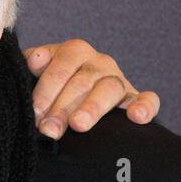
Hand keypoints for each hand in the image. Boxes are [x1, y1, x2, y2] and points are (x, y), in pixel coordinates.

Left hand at [24, 39, 159, 139]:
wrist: (73, 100)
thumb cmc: (50, 88)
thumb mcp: (37, 74)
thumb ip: (32, 65)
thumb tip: (33, 61)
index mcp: (74, 52)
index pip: (62, 64)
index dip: (47, 88)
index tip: (35, 111)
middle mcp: (99, 62)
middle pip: (83, 80)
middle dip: (62, 106)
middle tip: (48, 129)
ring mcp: (119, 80)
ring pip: (109, 89)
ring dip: (93, 107)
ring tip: (78, 125)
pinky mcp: (136, 100)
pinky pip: (148, 100)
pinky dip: (144, 107)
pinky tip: (136, 118)